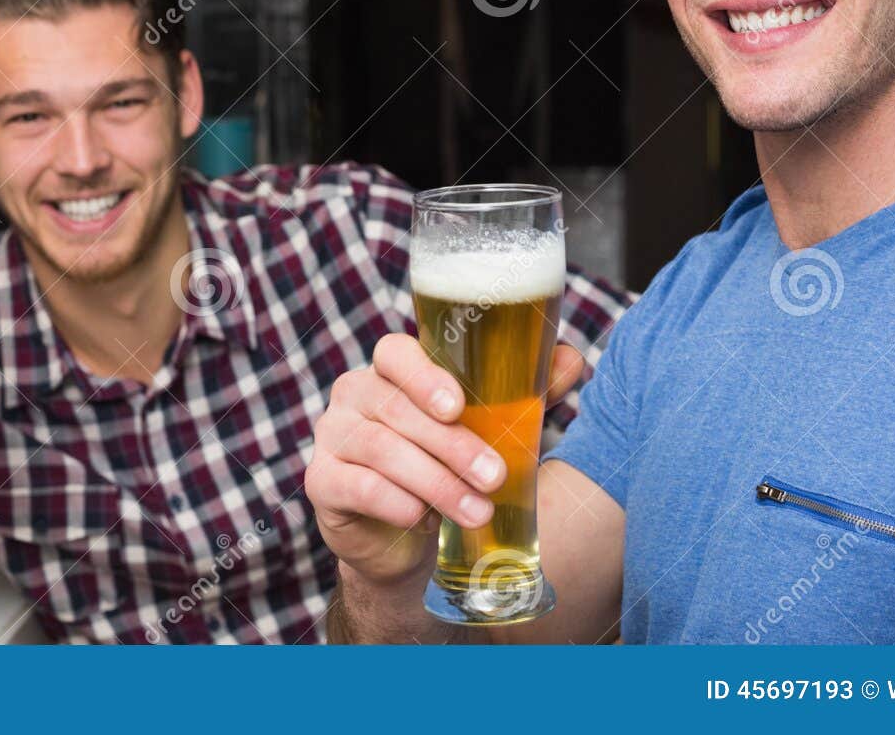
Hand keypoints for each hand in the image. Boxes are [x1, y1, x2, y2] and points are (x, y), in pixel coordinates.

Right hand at [306, 333, 583, 587]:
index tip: (457, 405)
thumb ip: (526, 391)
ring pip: (378, 448)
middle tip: (495, 475)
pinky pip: (354, 485)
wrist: (405, 541)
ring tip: (475, 510)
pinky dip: (393, 502)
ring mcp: (331, 437)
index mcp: (391, 372)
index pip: (394, 353)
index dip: (423, 374)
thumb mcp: (489, 428)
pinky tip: (422, 519)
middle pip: (394, 407)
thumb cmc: (448, 466)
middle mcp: (354, 395)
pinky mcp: (322, 482)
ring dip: (433, 481)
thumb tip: (572, 358)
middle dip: (451, 445)